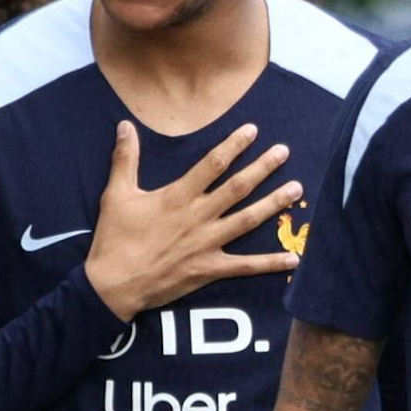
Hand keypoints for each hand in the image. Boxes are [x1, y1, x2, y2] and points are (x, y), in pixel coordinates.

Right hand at [80, 122, 299, 322]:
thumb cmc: (115, 239)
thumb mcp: (117, 194)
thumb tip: (125, 125)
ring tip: (297, 189)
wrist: (113, 285)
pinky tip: (294, 259)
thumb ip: (125, 158)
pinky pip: (245, 267)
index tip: (253, 130)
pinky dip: (270, 263)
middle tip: (284, 151)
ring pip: (247, 220)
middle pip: (238, 187)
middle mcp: (198, 217)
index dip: (234, 145)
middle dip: (263, 168)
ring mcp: (207, 244)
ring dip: (274, 204)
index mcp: (177, 196)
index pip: (212, 164)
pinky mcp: (209, 269)